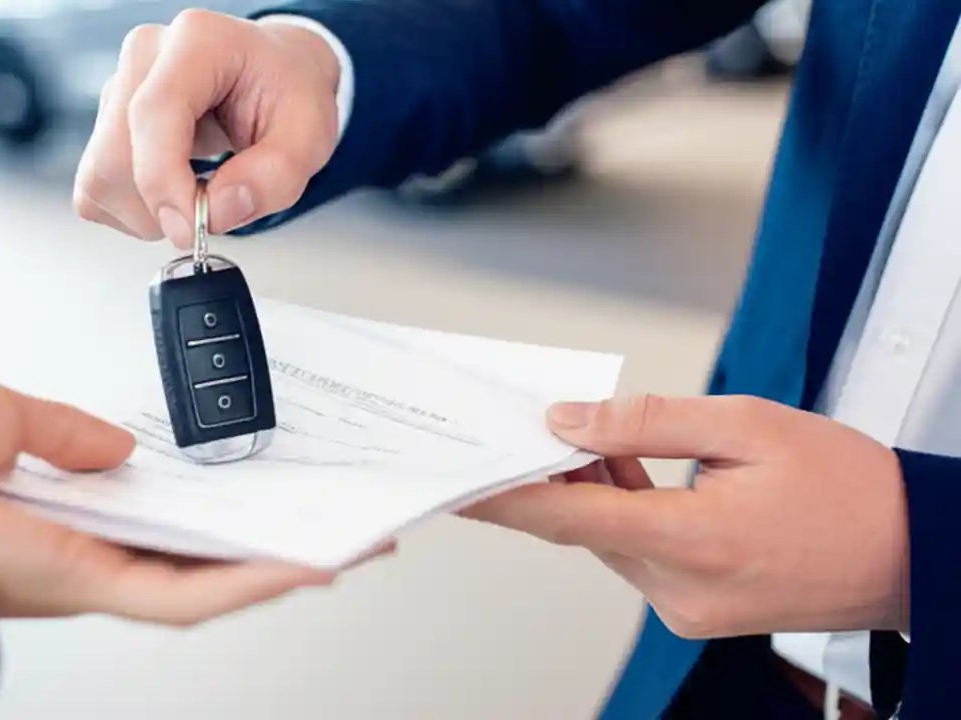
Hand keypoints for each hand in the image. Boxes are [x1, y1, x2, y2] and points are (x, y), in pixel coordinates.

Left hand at [0, 378, 334, 623]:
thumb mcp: (0, 412)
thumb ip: (67, 430)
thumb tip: (118, 445)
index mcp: (63, 509)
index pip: (162, 512)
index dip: (221, 499)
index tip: (271, 478)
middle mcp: (88, 551)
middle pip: (204, 553)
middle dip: (276, 535)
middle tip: (340, 517)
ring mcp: (98, 580)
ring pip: (214, 582)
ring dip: (288, 563)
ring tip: (355, 545)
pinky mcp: (98, 595)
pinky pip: (191, 598)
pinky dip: (255, 584)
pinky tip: (313, 566)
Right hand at [73, 11, 341, 246]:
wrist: (272, 78)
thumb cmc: (286, 94)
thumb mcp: (310, 136)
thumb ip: (275, 176)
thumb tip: (216, 212)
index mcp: (199, 42)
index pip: (154, 112)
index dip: (163, 179)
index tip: (191, 227)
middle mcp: (146, 56)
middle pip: (117, 152)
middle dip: (162, 204)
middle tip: (213, 209)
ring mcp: (118, 87)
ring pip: (101, 176)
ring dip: (149, 211)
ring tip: (198, 191)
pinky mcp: (103, 124)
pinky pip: (96, 188)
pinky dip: (134, 210)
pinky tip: (173, 189)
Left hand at [462, 395, 909, 637]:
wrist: (915, 552)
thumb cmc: (847, 488)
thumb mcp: (746, 425)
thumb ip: (645, 423)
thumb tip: (567, 421)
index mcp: (694, 543)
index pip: (568, 520)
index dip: (504, 497)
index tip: (458, 481)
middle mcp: (680, 590)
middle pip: (584, 528)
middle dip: (550, 478)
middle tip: (524, 426)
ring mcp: (687, 608)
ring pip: (608, 540)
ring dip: (591, 494)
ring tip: (589, 440)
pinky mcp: (696, 610)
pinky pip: (638, 554)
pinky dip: (624, 514)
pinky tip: (624, 473)